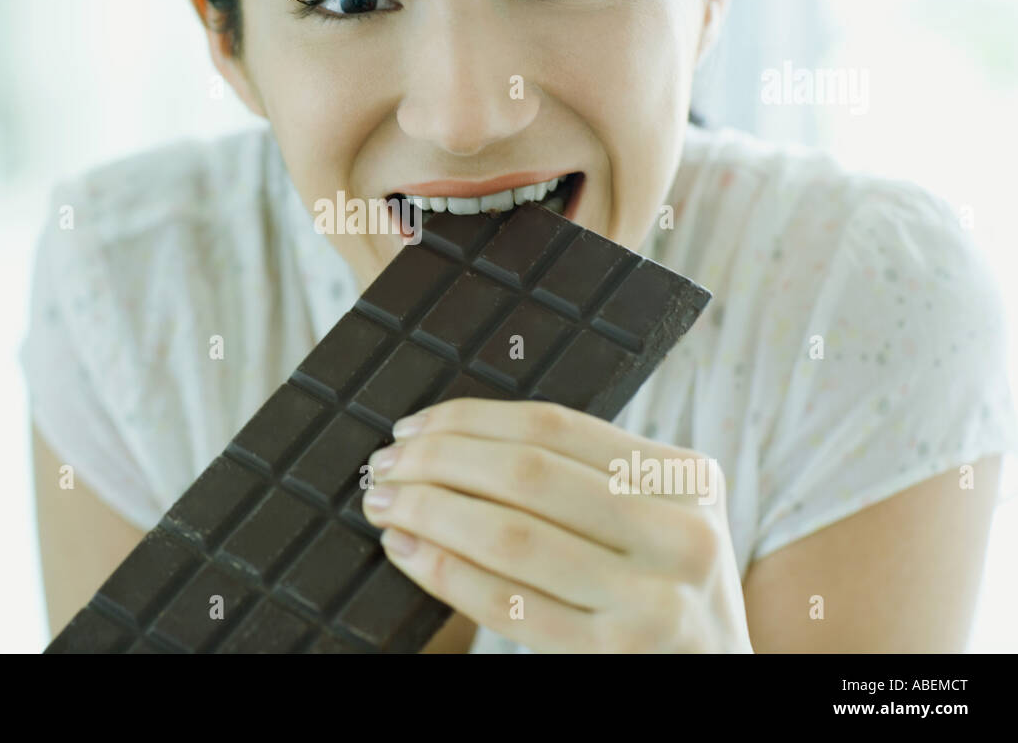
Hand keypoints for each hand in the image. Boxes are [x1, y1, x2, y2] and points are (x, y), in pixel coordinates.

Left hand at [361, 398, 752, 652]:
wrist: (715, 681)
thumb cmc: (663, 588)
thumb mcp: (656, 517)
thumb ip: (587, 478)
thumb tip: (451, 441)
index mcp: (685, 477)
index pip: (555, 426)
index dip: (470, 420)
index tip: (414, 426)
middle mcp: (680, 532)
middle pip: (527, 474)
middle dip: (438, 461)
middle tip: (387, 465)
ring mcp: (652, 599)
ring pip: (511, 536)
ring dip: (429, 513)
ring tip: (386, 505)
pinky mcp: (616, 654)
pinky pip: (509, 604)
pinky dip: (445, 572)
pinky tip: (408, 554)